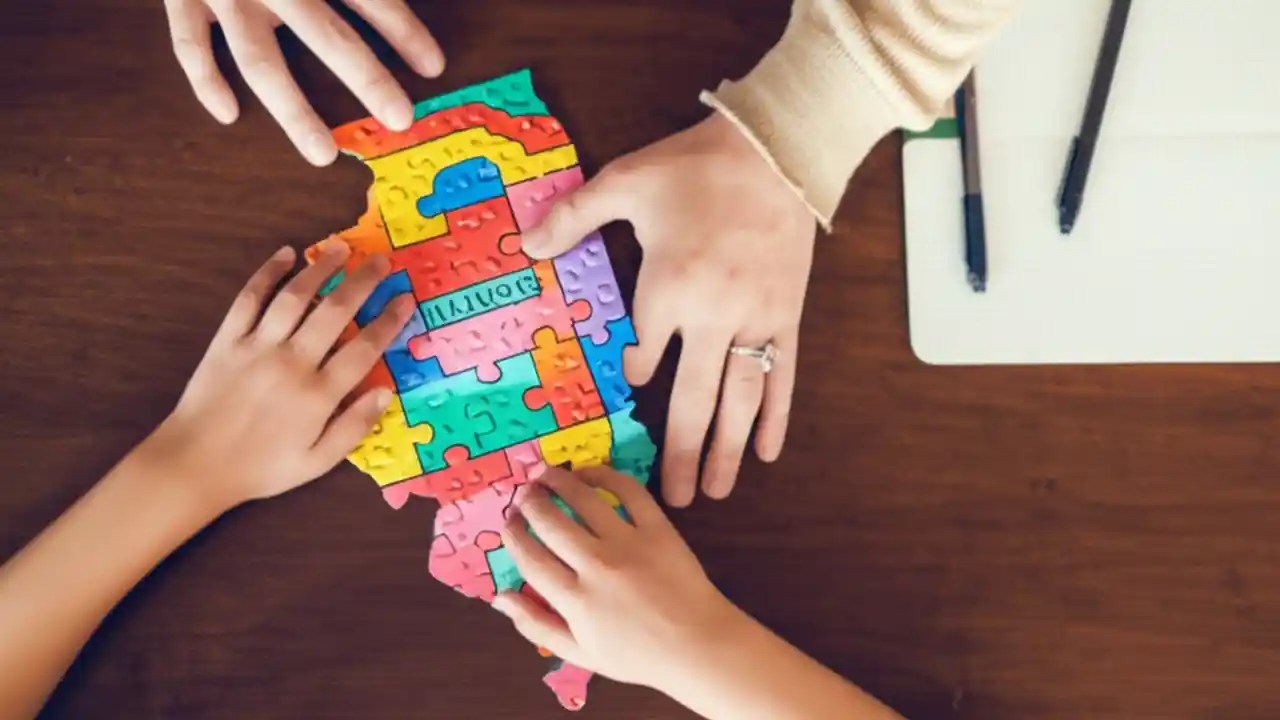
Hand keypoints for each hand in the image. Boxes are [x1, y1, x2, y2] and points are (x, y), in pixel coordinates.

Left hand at [148, 242, 412, 511]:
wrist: (195, 465)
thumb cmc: (261, 468)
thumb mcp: (317, 462)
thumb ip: (354, 427)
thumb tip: (385, 392)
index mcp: (318, 394)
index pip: (365, 348)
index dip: (389, 321)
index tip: (405, 299)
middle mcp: (292, 362)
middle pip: (335, 311)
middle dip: (363, 281)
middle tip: (380, 260)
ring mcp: (258, 347)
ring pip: (295, 297)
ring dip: (320, 268)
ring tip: (339, 248)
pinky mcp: (227, 340)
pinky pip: (249, 299)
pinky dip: (267, 273)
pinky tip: (285, 255)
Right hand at [163, 0, 444, 164]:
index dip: (404, 31)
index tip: (435, 67)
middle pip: (325, 34)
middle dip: (366, 78)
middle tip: (399, 118)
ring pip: (260, 62)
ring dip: (292, 110)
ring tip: (321, 152)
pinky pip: (188, 44)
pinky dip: (205, 80)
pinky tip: (229, 113)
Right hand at [492, 466, 744, 691]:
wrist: (697, 645)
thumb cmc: (638, 655)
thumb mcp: (581, 652)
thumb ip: (536, 625)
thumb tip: (499, 597)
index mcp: (575, 601)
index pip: (530, 558)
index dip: (513, 535)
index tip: (507, 522)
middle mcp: (596, 567)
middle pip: (550, 523)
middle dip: (529, 503)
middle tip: (522, 493)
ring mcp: (628, 544)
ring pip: (583, 500)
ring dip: (558, 481)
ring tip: (544, 473)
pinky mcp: (657, 529)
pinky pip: (628, 491)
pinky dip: (605, 475)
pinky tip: (588, 473)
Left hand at [520, 113, 816, 506]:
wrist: (775, 150)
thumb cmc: (694, 167)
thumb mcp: (623, 183)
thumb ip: (573, 217)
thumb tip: (525, 243)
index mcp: (667, 289)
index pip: (644, 355)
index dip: (634, 374)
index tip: (630, 385)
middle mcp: (712, 317)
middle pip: (694, 399)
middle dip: (682, 452)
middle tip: (676, 499)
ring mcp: (755, 322)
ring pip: (741, 400)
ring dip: (728, 449)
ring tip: (718, 489)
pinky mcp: (787, 317)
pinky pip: (782, 377)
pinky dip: (776, 416)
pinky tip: (769, 451)